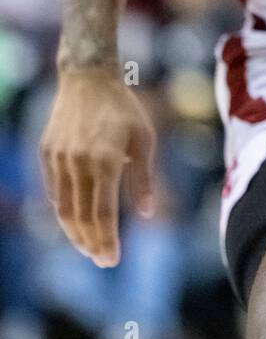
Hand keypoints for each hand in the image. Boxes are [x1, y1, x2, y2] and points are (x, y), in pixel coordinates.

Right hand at [40, 68, 155, 266]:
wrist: (87, 77)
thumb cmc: (123, 108)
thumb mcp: (143, 139)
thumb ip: (143, 178)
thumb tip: (146, 213)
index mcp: (105, 160)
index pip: (103, 213)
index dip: (107, 240)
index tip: (112, 260)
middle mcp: (78, 163)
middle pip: (81, 217)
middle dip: (92, 243)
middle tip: (102, 261)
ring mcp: (59, 159)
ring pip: (63, 208)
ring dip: (75, 232)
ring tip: (88, 247)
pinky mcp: (46, 153)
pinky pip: (54, 191)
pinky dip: (64, 210)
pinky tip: (75, 219)